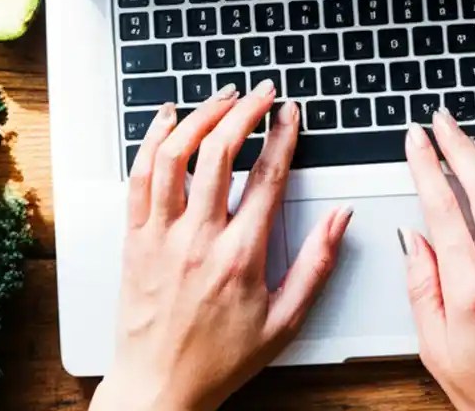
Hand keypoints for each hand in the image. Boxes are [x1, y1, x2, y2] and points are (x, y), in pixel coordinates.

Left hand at [91, 81, 352, 410]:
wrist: (159, 387)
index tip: (291, 113)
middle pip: (220, 152)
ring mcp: (160, 236)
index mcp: (241, 257)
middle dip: (244, 111)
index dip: (283, 136)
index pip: (267, 177)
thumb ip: (317, 264)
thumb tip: (341, 219)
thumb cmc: (220, 359)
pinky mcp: (133, 240)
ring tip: (221, 98)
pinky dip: (152, 142)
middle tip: (261, 94)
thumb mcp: (286, 320)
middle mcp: (198, 239)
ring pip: (175, 156)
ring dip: (200, 117)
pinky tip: (167, 121)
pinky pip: (138, 178)